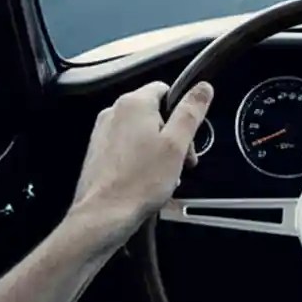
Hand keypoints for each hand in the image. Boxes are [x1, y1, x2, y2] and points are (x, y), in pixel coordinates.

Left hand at [65, 81, 211, 249]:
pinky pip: (127, 148)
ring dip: (157, 149)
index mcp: (134, 103)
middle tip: (182, 161)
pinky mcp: (98, 152)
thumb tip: (203, 87)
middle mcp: (114, 112)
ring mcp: (103, 132)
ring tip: (164, 175)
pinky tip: (147, 181)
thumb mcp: (176, 144)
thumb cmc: (140, 181)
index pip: (165, 89)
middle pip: (153, 113)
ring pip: (140, 132)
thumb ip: (191, 112)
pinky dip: (140, 159)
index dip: (182, 111)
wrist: (103, 215)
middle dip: (171, 135)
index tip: (189, 136)